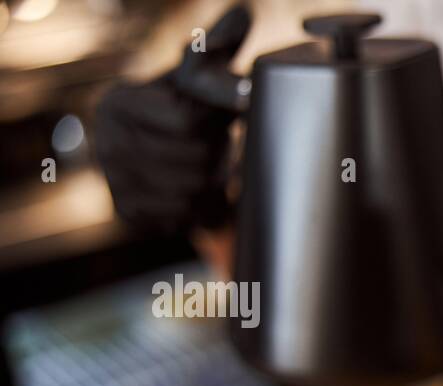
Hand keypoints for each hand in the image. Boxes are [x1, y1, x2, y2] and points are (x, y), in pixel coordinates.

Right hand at [94, 5, 249, 233]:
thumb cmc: (184, 112)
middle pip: (194, 158)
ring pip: (192, 191)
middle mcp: (106, 142)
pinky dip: (201, 208)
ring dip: (214, 182)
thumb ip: (216, 52)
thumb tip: (242, 17)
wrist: (157, 161)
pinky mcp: (128, 213)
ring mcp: (114, 181)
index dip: (219, 120)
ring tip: (213, 168)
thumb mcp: (196, 81)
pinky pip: (184, 216)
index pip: (185, 119)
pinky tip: (199, 193)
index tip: (245, 112)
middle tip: (224, 146)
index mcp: (120, 103)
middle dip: (219, 153)